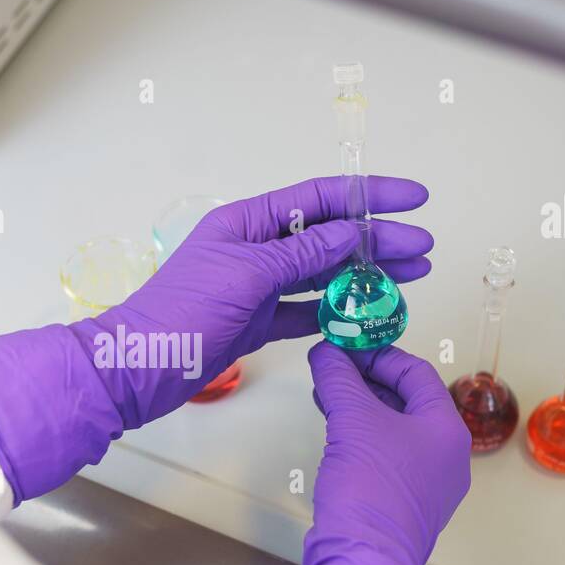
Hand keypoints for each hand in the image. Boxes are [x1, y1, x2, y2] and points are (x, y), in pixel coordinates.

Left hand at [0, 176, 432, 504]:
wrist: (140, 369)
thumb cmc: (182, 315)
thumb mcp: (247, 276)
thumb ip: (302, 254)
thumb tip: (351, 232)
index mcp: (247, 223)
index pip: (321, 197)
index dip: (370, 194)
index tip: (414, 197)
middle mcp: (255, 249)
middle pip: (330, 235)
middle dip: (379, 239)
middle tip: (423, 249)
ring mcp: (257, 288)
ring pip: (324, 274)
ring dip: (367, 274)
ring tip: (413, 276)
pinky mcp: (257, 323)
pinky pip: (307, 311)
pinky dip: (338, 311)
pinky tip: (369, 311)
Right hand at [307, 342, 470, 564]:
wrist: (364, 557)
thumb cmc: (370, 488)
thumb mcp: (352, 420)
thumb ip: (339, 379)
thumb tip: (326, 353)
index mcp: (446, 429)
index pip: (416, 373)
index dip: (378, 355)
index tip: (346, 348)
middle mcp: (446, 456)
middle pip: (407, 401)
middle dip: (366, 382)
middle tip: (333, 369)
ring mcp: (427, 484)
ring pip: (395, 431)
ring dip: (361, 409)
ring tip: (327, 397)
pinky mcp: (404, 504)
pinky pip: (387, 458)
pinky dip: (362, 439)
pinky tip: (336, 434)